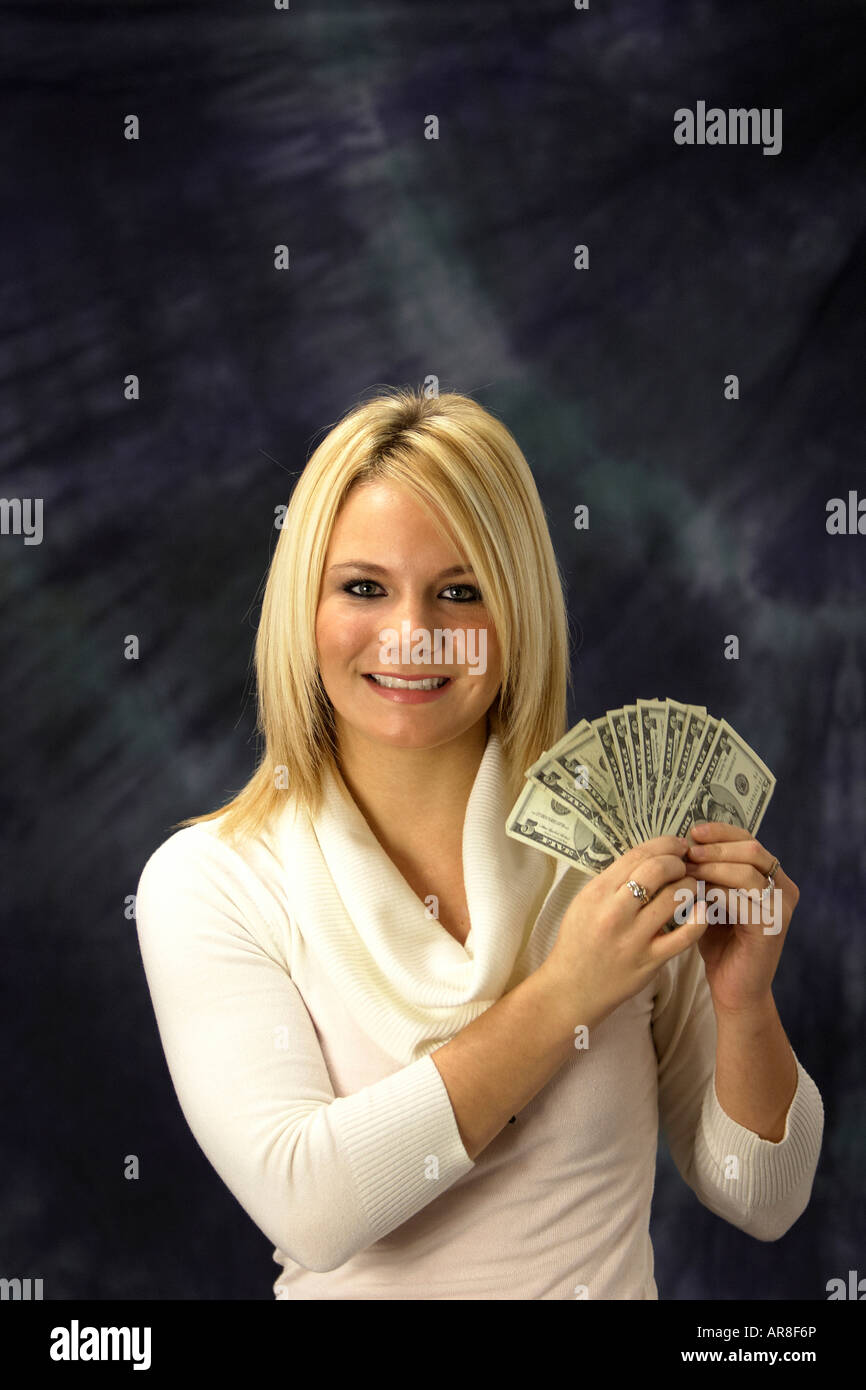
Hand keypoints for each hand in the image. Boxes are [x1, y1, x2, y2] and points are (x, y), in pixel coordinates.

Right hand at [543, 835, 705, 1028]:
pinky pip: (685, 936)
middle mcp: (615, 912)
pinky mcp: (650, 961)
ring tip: (692, 887)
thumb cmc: (578, 941)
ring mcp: (634, 938)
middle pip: (658, 870)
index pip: (637, 855)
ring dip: (691, 886)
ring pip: (675, 898)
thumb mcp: (584, 902)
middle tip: (685, 865)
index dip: (664, 844)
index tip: (676, 845)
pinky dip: (700, 918)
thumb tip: (648, 859)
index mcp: (597, 893)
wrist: (571, 987)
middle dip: (678, 862)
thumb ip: (613, 881)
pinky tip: (702, 910)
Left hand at [685, 822, 798, 1014]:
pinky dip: (714, 893)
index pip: (749, 840)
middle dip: (715, 849)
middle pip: (751, 850)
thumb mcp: (713, 899)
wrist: (734, 989)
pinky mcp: (770, 927)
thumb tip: (684, 843)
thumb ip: (708, 874)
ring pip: (746, 872)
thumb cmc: (721, 943)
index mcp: (773, 877)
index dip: (721, 832)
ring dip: (711, 869)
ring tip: (685, 872)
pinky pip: (740, 900)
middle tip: (686, 853)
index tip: (692, 832)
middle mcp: (784, 889)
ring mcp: (781, 908)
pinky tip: (694, 896)